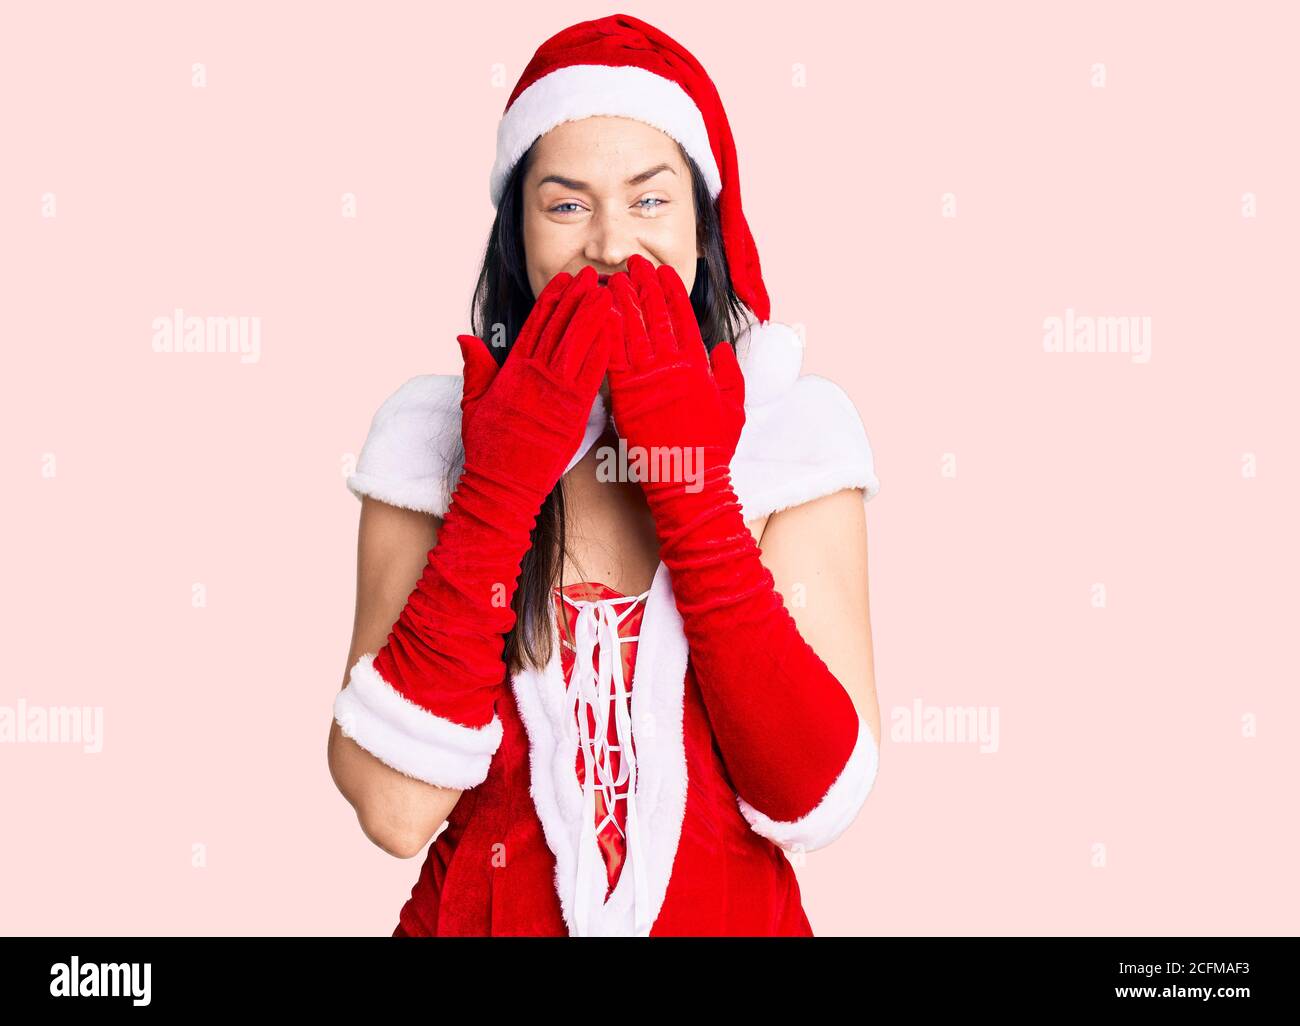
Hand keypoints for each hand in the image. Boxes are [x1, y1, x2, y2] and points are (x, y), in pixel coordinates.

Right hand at [455, 265, 613, 503]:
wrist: (501, 486)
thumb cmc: (487, 449)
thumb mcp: (473, 403)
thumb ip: (476, 368)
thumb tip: (465, 337)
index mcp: (512, 371)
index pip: (535, 326)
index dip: (551, 301)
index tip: (563, 281)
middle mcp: (535, 377)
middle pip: (560, 329)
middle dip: (577, 300)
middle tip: (592, 276)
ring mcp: (556, 394)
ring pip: (578, 346)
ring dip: (593, 318)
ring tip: (607, 294)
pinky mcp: (574, 413)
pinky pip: (591, 376)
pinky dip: (602, 352)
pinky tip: (613, 333)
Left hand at [605, 254, 744, 478]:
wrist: (687, 479)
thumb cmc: (712, 449)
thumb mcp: (733, 407)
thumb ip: (728, 374)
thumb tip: (720, 347)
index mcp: (698, 367)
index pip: (683, 319)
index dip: (672, 293)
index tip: (664, 273)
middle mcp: (672, 367)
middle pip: (655, 317)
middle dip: (646, 287)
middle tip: (636, 264)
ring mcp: (648, 380)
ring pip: (633, 331)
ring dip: (624, 302)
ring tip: (617, 279)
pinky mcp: (625, 396)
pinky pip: (613, 357)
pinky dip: (607, 333)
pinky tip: (600, 313)